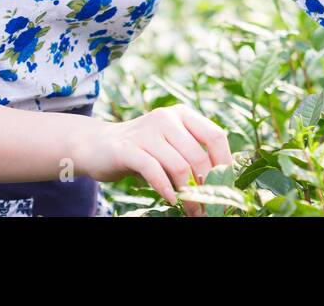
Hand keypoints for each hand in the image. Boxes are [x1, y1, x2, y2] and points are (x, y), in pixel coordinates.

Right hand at [70, 103, 234, 215]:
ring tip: (191, 209)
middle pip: (198, 155)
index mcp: (182, 114)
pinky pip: (153, 171)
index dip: (225, 162)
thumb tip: (222, 180)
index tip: (226, 186)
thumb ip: (192, 153)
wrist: (97, 145)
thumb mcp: (171, 145)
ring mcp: (145, 131)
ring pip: (178, 166)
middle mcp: (166, 118)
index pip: (215, 135)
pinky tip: (172, 200)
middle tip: (208, 207)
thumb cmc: (143, 150)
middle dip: (206, 186)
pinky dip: (166, 189)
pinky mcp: (127, 148)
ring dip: (188, 194)